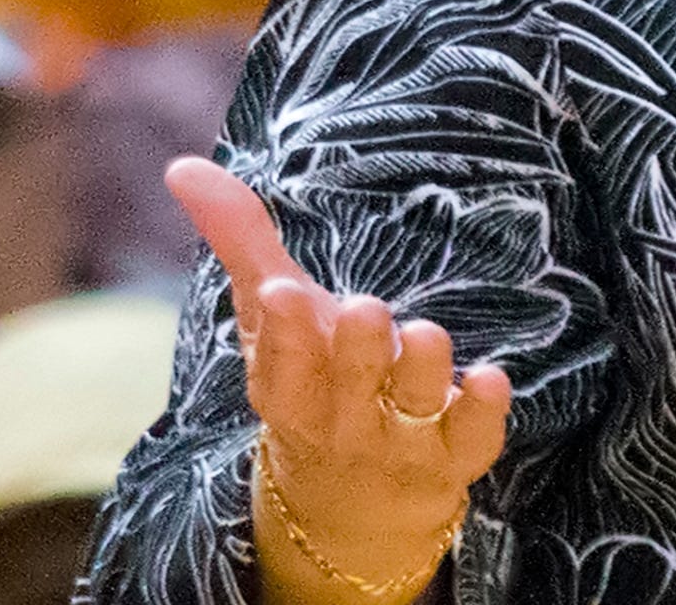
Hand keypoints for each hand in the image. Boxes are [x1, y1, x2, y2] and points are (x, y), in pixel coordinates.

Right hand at [167, 157, 511, 596]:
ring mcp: (402, 443)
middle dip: (356, 348)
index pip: (280, 371)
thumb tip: (184, 166)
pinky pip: (473, 437)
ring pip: (413, 406)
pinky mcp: (458, 455)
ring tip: (424, 334)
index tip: (283, 290)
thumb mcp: (273, 321)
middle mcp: (343, 423)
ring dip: (420, 369)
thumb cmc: (311, 385)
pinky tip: (491, 377)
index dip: (283, 334)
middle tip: (364, 308)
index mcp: (289, 394)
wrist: (350, 508)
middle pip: (350, 388)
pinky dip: (481, 410)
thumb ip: (240, 242)